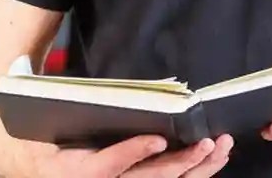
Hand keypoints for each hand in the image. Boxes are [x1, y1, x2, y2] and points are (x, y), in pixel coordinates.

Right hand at [30, 134, 233, 177]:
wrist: (50, 174)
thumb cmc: (59, 150)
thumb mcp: (65, 132)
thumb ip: (94, 120)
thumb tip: (120, 101)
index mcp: (86, 171)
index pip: (112, 164)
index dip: (136, 151)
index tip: (159, 140)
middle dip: (183, 163)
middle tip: (207, 144)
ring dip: (199, 168)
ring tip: (220, 148)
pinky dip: (194, 171)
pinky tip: (213, 159)